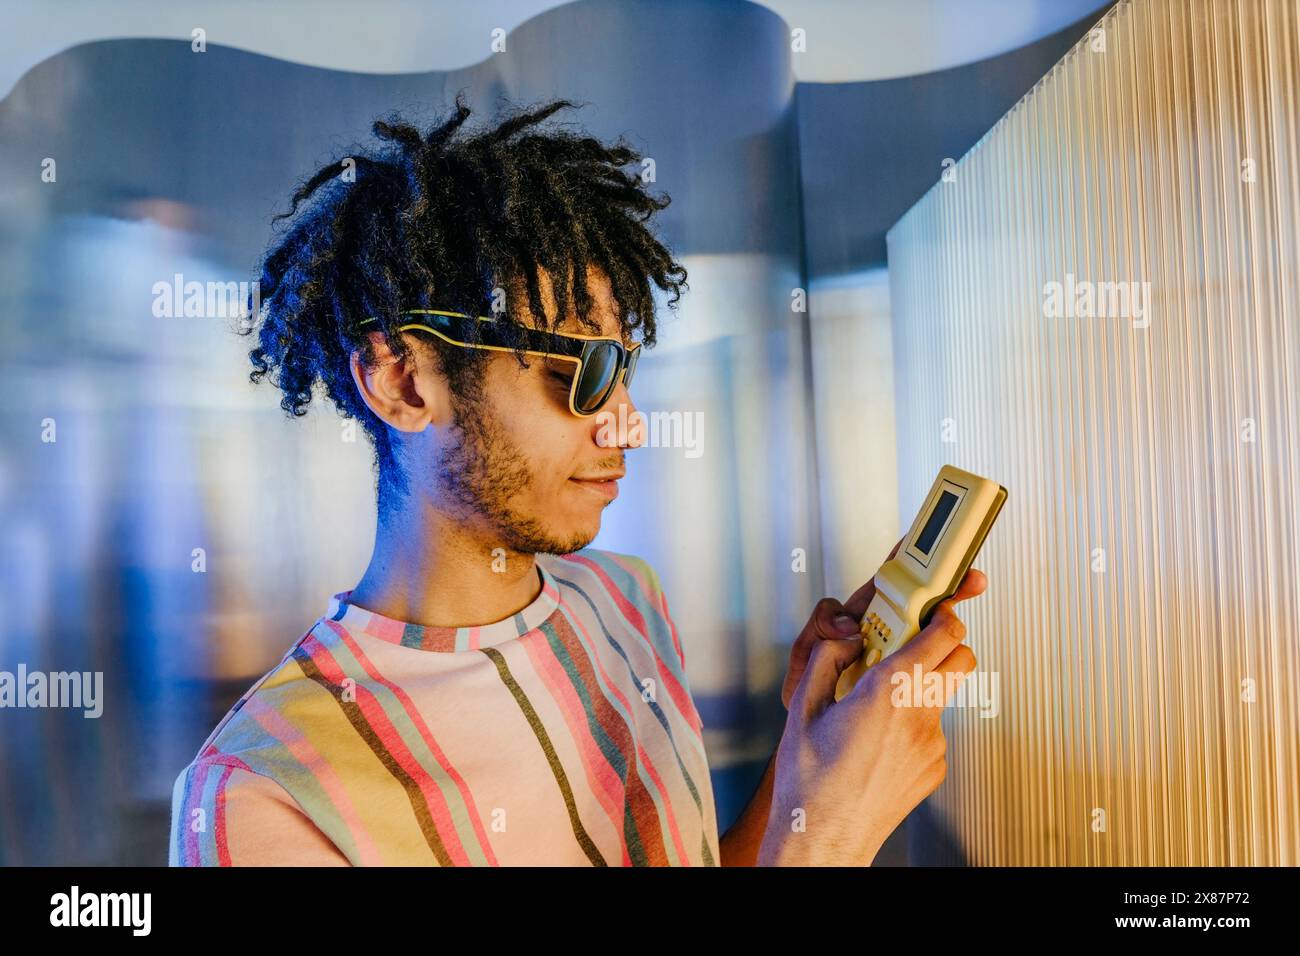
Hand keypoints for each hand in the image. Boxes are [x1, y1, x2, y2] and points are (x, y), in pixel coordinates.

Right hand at [760, 566, 987, 865]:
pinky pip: (932, 730)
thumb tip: (848, 635)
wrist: (822, 838)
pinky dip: (914, 724)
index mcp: (886, 692)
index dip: (943, 614)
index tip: (934, 606)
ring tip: (881, 702)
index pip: (941, 636)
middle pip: (962, 660)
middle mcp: (918, 717)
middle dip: (944, 645)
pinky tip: (880, 739)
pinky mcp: (934, 768)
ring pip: (944, 696)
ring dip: (924, 686)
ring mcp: (931, 746)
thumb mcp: (802, 707)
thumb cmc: (808, 781)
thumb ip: (827, 657)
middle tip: (914, 644)